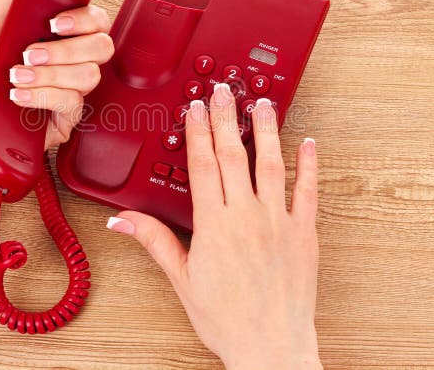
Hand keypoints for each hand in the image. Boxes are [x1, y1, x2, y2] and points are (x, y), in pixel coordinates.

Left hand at [0, 0, 113, 157]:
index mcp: (58, 36)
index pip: (96, 19)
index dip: (83, 19)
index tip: (55, 23)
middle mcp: (69, 60)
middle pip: (102, 46)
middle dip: (64, 50)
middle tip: (30, 53)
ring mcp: (72, 89)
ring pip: (90, 74)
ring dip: (48, 74)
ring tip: (16, 77)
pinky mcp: (69, 116)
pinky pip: (73, 101)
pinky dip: (41, 95)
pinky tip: (19, 96)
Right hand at [107, 83, 320, 369]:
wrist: (271, 348)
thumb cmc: (227, 320)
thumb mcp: (183, 280)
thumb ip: (156, 242)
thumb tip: (124, 221)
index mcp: (215, 225)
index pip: (203, 165)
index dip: (199, 132)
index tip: (197, 108)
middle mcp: (247, 216)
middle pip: (234, 155)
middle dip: (227, 118)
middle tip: (225, 90)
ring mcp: (279, 221)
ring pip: (272, 164)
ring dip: (266, 130)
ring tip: (263, 104)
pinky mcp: (304, 233)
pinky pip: (308, 191)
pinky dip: (309, 165)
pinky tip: (309, 143)